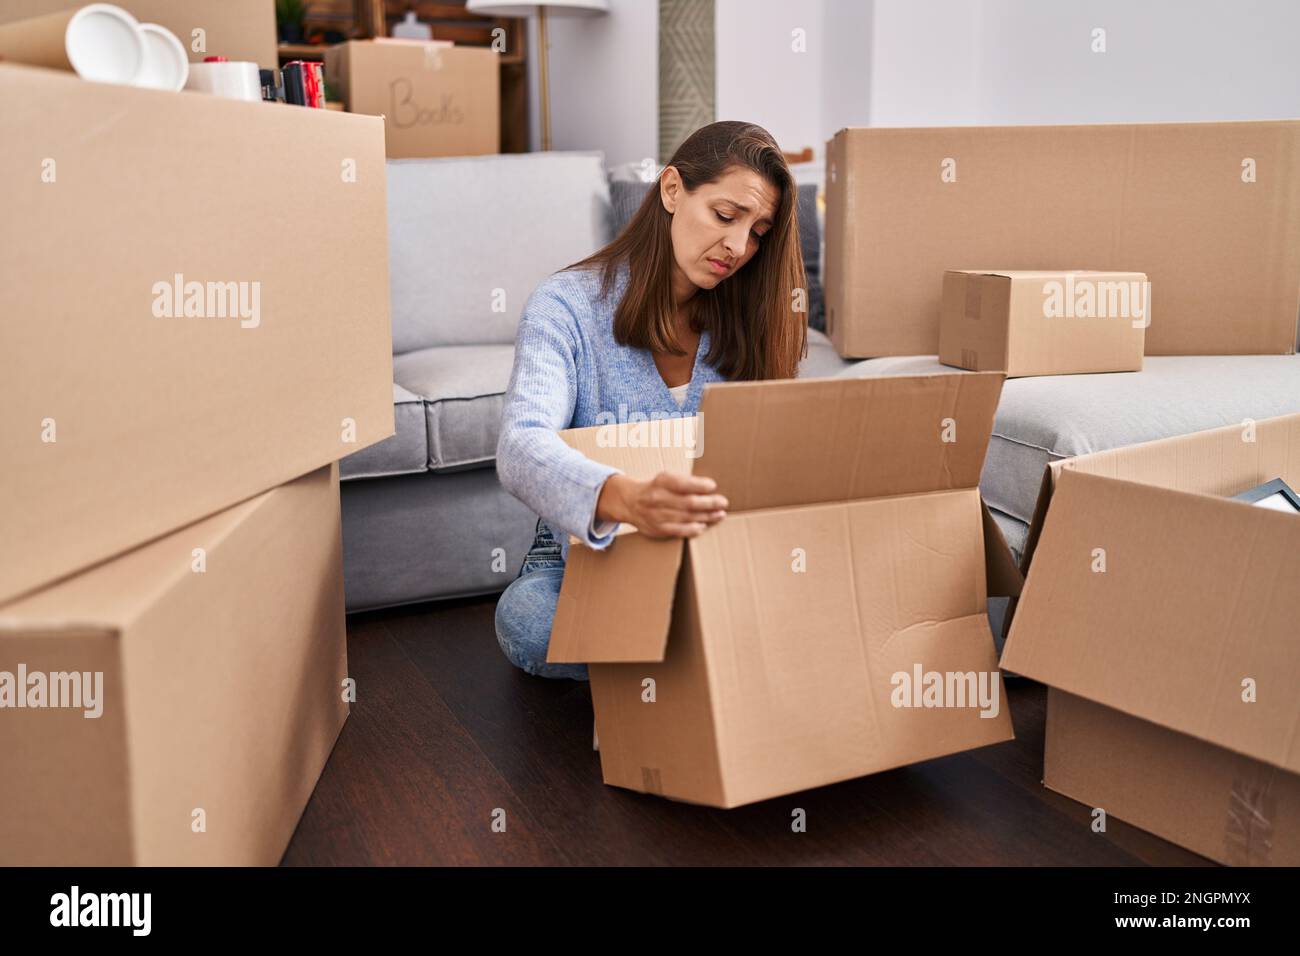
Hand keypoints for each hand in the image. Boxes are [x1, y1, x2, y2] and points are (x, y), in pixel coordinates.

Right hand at [596, 472, 727, 538]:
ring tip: (719, 514)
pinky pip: (678, 530)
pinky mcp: (658, 529)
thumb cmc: (655, 488)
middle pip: (688, 502)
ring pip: (686, 517)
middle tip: (723, 502)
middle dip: (709, 503)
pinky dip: (693, 529)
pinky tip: (704, 526)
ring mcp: (657, 515)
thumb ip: (685, 482)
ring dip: (706, 517)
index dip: (699, 485)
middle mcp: (657, 498)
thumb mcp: (666, 478)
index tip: (713, 485)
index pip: (683, 483)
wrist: (629, 502)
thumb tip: (709, 488)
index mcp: (661, 482)